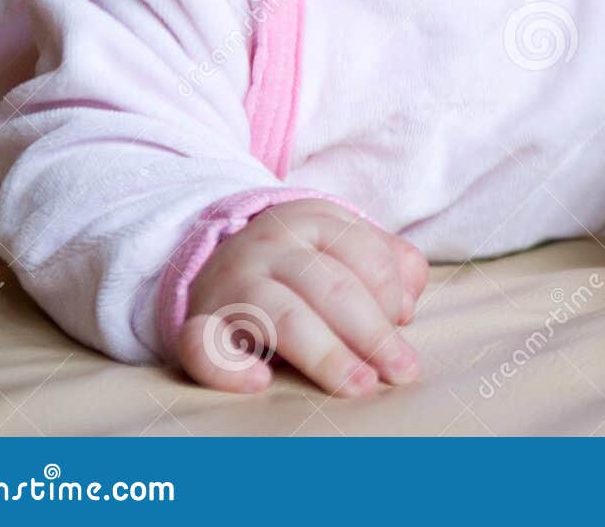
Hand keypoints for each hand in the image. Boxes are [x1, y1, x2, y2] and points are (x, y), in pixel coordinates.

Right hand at [177, 199, 429, 395]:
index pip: (364, 253)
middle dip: (374, 333)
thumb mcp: (344, 246)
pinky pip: (202, 345)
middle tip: (401, 371)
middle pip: (332, 288)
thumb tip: (406, 307)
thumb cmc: (301, 263)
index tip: (403, 326)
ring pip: (285, 317)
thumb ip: (389, 265)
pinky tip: (261, 382)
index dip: (390, 293)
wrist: (215, 261)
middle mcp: (270, 245)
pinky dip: (229, 367)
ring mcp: (231, 283)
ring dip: (328, 355)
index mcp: (312, 220)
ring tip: (361, 386)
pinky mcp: (198, 323)